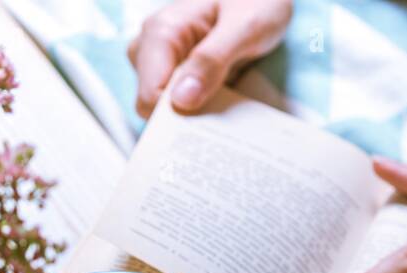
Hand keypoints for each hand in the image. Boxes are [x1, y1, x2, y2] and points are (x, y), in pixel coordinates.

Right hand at [127, 0, 292, 117]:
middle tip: (221, 113)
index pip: (149, 95)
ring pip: (164, 109)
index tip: (206, 127)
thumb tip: (181, 100)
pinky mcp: (174, 75)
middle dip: (183, 119)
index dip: (174, 118)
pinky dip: (199, 110)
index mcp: (160, 32)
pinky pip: (178, 104)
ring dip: (194, 116)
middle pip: (152, 105)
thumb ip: (213, 59)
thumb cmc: (257, 1)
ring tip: (225, 104)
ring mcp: (161, 63)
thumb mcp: (246, 27)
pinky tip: (222, 103)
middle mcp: (151, 48)